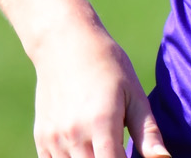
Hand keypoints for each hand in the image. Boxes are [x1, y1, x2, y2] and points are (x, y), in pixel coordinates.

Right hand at [32, 25, 168, 157]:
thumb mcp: (134, 94)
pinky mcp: (42, 139)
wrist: (65, 44)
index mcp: (102, 124)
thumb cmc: (108, 66)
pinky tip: (86, 151)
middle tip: (120, 151)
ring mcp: (54, 139)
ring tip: (104, 149)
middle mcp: (74, 135)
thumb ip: (148, 133)